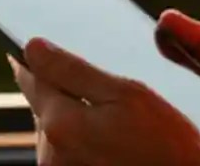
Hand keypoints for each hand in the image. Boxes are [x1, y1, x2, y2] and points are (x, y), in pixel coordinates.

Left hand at [12, 37, 199, 165]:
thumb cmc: (166, 147)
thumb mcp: (128, 95)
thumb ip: (74, 70)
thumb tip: (34, 47)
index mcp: (60, 124)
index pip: (33, 78)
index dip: (39, 57)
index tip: (41, 45)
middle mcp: (50, 154)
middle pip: (44, 104)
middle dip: (64, 89)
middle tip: (101, 87)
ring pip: (56, 128)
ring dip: (75, 115)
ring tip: (114, 118)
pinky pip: (67, 149)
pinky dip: (84, 138)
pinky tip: (113, 139)